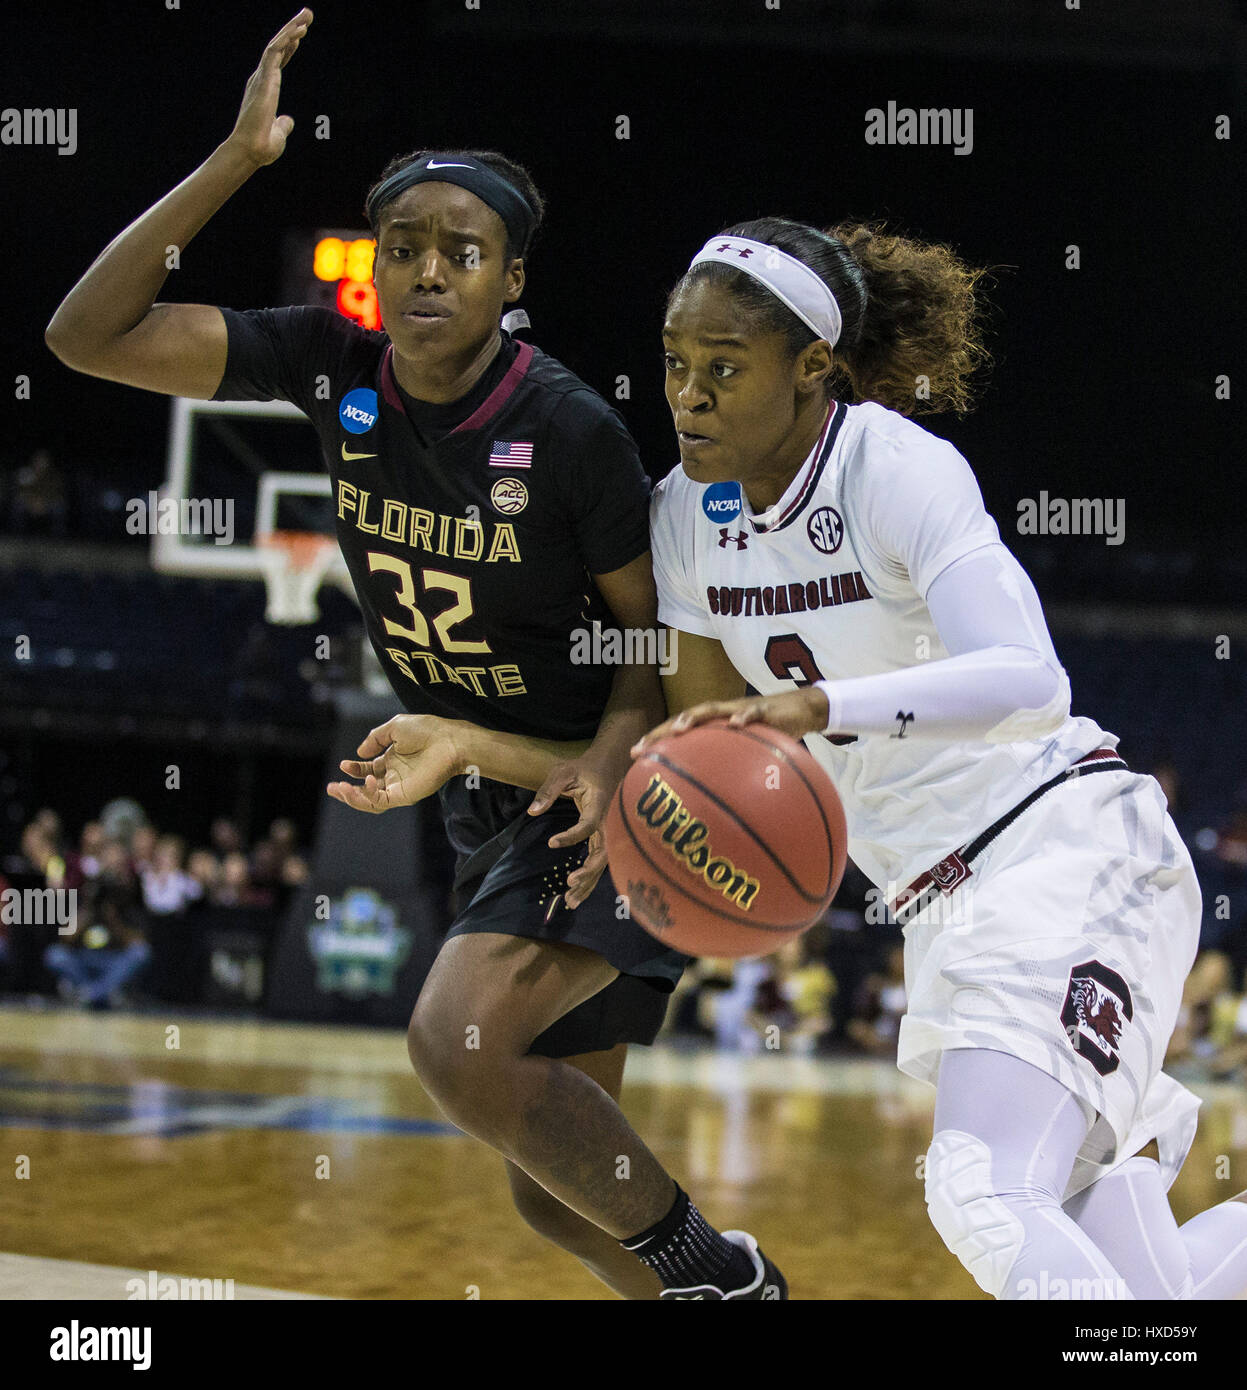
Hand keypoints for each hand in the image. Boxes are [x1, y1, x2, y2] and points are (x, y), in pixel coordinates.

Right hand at [226, 9, 312, 167]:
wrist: (251, 150)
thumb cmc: (262, 146)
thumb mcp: (279, 133)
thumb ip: (283, 124)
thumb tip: (288, 121)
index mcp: (264, 89)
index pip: (278, 62)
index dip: (289, 47)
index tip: (300, 36)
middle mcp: (261, 78)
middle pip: (278, 47)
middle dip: (292, 30)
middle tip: (306, 15)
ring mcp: (262, 77)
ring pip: (277, 44)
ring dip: (292, 28)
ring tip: (307, 16)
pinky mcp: (264, 78)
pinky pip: (275, 51)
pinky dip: (287, 39)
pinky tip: (299, 30)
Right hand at [327, 714, 465, 813]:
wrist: (448, 740)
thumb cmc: (426, 730)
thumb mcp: (394, 727)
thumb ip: (375, 738)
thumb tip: (359, 753)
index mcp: (392, 761)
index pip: (367, 770)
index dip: (353, 770)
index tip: (343, 765)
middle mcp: (394, 776)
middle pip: (366, 789)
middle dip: (346, 790)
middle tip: (331, 788)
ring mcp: (399, 787)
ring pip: (371, 800)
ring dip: (353, 797)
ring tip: (340, 789)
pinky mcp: (405, 795)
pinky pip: (381, 801)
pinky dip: (368, 794)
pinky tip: (364, 781)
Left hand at [527, 758, 614, 909]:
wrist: (611, 763)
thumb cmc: (585, 767)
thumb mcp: (564, 772)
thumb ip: (548, 790)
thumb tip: (533, 811)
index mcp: (600, 804)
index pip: (588, 825)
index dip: (572, 836)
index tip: (551, 843)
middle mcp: (610, 821)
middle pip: (603, 852)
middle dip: (588, 871)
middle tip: (569, 883)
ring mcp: (610, 831)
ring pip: (603, 862)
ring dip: (589, 883)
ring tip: (571, 901)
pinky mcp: (606, 837)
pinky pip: (601, 860)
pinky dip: (590, 878)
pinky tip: (578, 893)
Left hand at [631, 687, 829, 754]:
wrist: (802, 709)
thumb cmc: (769, 735)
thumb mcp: (747, 755)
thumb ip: (730, 772)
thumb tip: (714, 805)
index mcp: (714, 726)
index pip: (679, 730)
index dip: (656, 740)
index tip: (634, 756)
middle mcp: (721, 714)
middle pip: (686, 718)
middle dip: (663, 731)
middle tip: (644, 747)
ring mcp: (740, 709)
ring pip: (712, 709)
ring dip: (695, 717)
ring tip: (679, 728)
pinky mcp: (765, 709)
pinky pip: (753, 712)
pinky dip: (744, 716)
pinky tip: (737, 724)